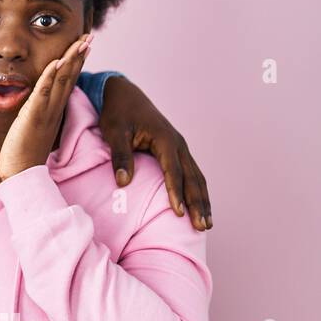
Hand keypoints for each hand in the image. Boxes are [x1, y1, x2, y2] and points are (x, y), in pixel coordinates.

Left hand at [0, 34, 91, 179]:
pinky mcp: (33, 117)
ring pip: (62, 81)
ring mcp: (45, 112)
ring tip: (81, 42)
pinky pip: (43, 93)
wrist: (20, 173)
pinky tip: (56, 61)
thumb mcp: (34, 125)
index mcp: (54, 110)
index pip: (68, 81)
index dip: (76, 62)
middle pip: (70, 77)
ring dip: (71, 60)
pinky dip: (50, 76)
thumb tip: (38, 102)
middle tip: (90, 36)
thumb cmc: (24, 151)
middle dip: (80, 55)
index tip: (84, 45)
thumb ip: (38, 112)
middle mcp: (54, 109)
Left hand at [99, 76, 211, 230]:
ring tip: (206, 223)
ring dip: (203, 200)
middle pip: (193, 178)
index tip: (179, 214)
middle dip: (199, 203)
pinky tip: (199, 206)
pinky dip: (197, 191)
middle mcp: (178, 144)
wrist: (125, 94)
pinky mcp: (177, 151)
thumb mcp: (114, 131)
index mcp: (165, 139)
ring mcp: (180, 147)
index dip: (176, 193)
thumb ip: (120, 155)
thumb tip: (123, 181)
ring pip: (196, 177)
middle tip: (202, 226)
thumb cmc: (117, 113)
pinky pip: (192, 173)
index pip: (173, 171)